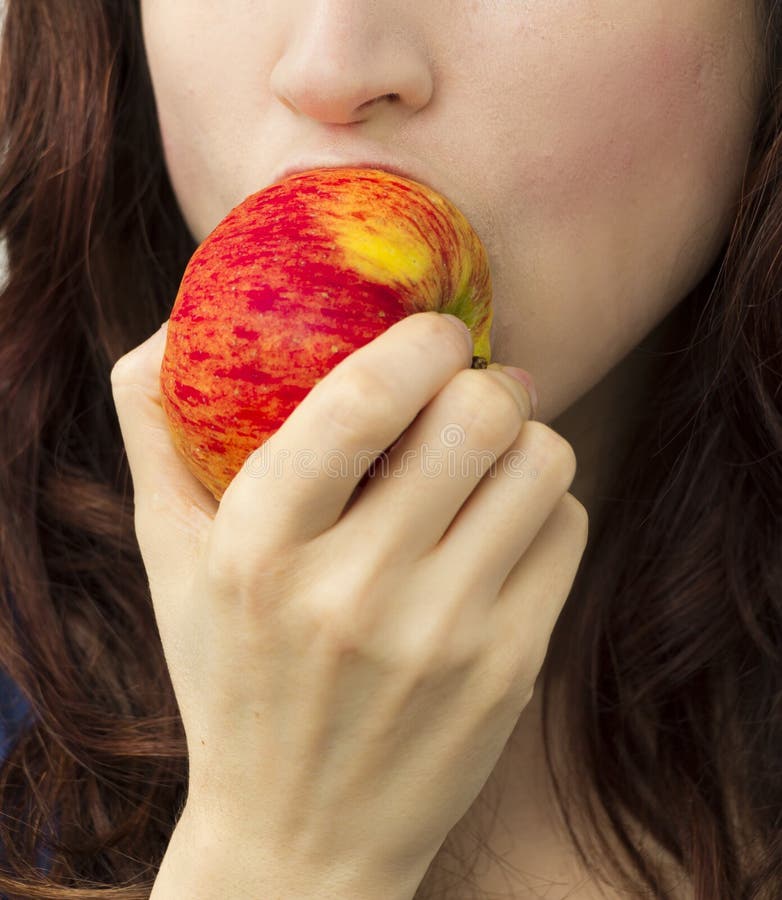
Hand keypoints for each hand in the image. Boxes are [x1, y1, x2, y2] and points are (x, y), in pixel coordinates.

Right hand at [111, 311, 587, 897]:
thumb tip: (172, 324)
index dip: (418, 341)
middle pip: (480, 416)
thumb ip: (157, 434)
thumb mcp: (171, 560)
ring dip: (522, 438)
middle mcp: (356, 594)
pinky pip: (566, 526)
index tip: (432, 329)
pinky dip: (541, 505)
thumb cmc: (231, 677)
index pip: (361, 403)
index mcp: (260, 551)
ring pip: (542, 462)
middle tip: (469, 391)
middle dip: (487, 380)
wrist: (301, 838)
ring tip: (485, 459)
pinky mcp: (511, 669)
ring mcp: (445, 637)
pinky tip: (499, 528)